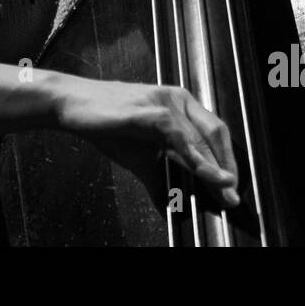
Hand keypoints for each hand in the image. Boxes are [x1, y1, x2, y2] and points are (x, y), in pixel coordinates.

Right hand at [52, 76, 240, 208]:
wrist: (73, 104)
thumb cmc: (106, 124)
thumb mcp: (140, 156)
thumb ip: (161, 177)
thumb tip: (173, 206)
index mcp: (179, 105)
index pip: (214, 133)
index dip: (227, 161)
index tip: (231, 187)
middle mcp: (177, 100)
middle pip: (215, 133)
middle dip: (227, 167)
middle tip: (231, 195)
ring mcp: (164, 103)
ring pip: (200, 136)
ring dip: (214, 167)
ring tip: (222, 190)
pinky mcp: (149, 111)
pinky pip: (178, 136)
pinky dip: (193, 156)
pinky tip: (201, 172)